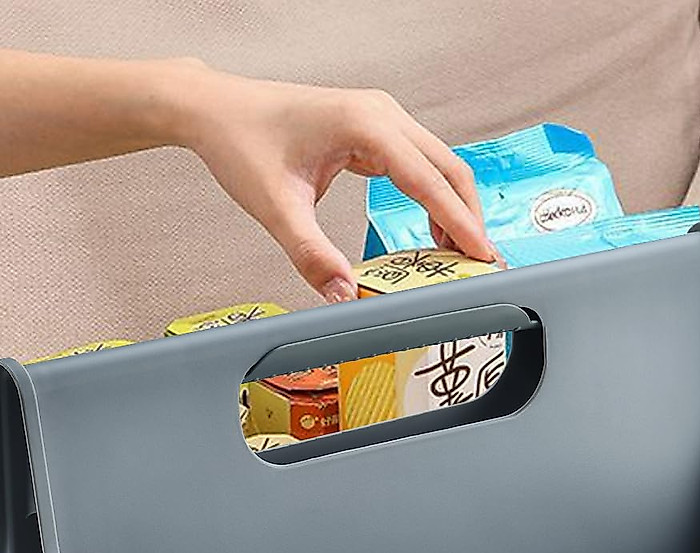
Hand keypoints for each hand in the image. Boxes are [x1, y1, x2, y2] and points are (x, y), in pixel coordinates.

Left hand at [168, 63, 495, 299]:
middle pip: (448, 167)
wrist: (217, 110)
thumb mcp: (274, 207)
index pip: (428, 179)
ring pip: (438, 165)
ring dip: (454, 208)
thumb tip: (344, 296)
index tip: (482, 255)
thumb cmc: (241, 143)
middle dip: (468, 217)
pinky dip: (433, 197)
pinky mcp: (372, 130)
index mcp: (363, 124)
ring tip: (461, 256)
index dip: (459, 221)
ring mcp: (379, 118)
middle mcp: (380, 114)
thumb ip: (311, 256)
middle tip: (482, 264)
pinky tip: (433, 231)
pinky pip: (417, 165)